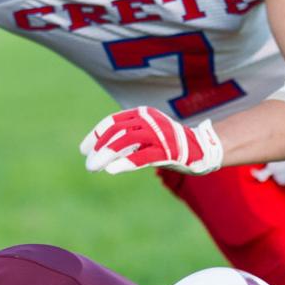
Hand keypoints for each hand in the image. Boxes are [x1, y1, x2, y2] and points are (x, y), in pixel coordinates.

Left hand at [80, 106, 223, 174]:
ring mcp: (158, 134)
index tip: (83, 150)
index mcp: (142, 114)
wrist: (201, 148)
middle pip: (116, 132)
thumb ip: (127, 137)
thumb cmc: (169, 143)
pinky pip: (141, 156)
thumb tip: (99, 149)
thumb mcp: (146, 134)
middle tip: (88, 164)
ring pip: (125, 142)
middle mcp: (149, 120)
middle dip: (99, 148)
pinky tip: (111, 170)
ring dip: (106, 155)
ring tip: (93, 167)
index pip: (112, 122)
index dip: (96, 135)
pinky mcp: (167, 150)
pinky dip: (125, 162)